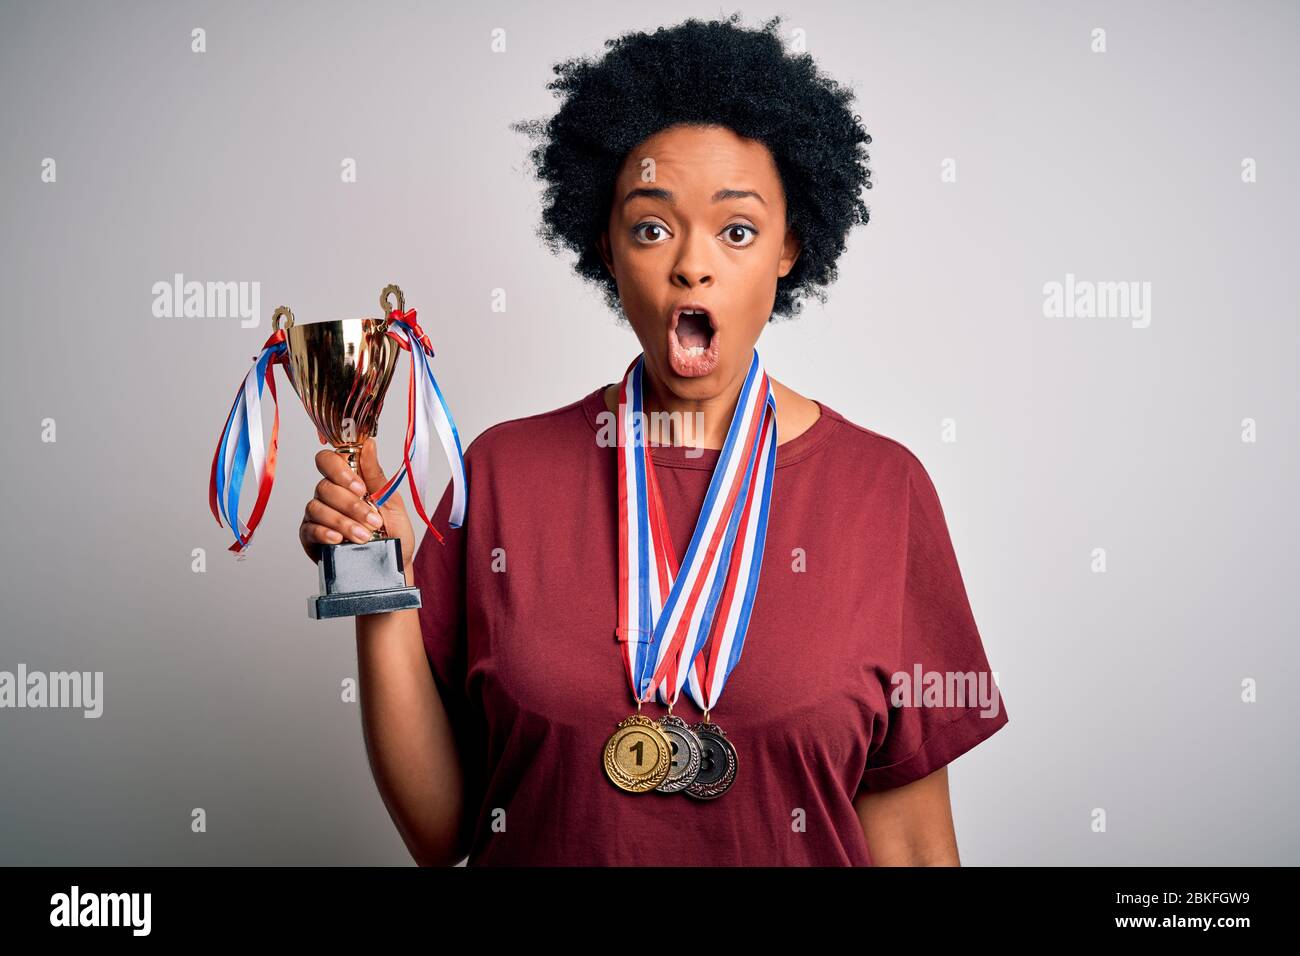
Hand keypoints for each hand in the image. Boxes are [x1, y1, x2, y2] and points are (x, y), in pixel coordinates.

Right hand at [299, 437, 416, 573]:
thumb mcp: (391, 502)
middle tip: (372, 521)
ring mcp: (319, 515)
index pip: (328, 461)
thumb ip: (375, 475)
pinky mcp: (311, 537)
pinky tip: (339, 539)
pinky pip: (309, 528)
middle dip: (351, 505)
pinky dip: (325, 532)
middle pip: (324, 486)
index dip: (339, 470)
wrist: (391, 566)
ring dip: (343, 522)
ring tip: (364, 537)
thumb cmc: (394, 533)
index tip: (360, 487)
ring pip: (316, 507)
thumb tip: (369, 444)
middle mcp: (330, 495)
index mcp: (348, 481)